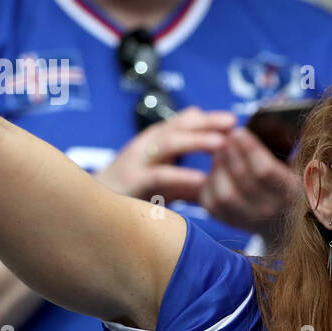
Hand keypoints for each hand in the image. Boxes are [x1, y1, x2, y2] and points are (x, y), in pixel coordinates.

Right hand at [96, 107, 236, 202]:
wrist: (95, 211)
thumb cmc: (135, 194)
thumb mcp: (167, 180)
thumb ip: (189, 174)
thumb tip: (221, 174)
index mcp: (156, 140)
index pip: (186, 121)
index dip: (210, 118)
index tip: (236, 119)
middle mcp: (147, 145)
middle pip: (180, 125)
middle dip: (207, 122)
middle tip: (233, 122)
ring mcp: (138, 161)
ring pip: (170, 143)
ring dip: (197, 141)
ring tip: (222, 144)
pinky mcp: (132, 182)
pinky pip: (160, 176)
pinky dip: (182, 177)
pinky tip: (201, 181)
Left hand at [198, 126, 303, 233]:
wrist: (286, 222)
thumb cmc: (292, 182)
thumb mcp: (301, 164)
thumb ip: (293, 143)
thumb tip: (278, 108)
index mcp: (290, 193)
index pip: (264, 171)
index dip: (249, 149)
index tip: (239, 131)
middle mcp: (270, 211)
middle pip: (240, 179)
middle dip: (229, 152)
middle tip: (223, 135)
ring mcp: (249, 220)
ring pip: (223, 193)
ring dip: (218, 167)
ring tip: (219, 150)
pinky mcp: (230, 222)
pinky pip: (212, 202)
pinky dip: (210, 182)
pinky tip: (216, 167)